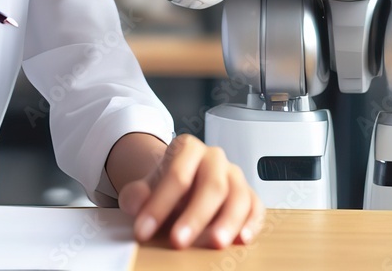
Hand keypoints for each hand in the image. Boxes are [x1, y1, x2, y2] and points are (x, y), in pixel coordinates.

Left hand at [117, 134, 264, 249]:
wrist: (183, 183)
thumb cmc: (167, 185)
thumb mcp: (146, 186)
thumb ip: (136, 193)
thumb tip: (135, 203)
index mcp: (187, 148)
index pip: (177, 174)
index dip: (160, 204)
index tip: (144, 230)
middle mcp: (214, 158)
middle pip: (212, 184)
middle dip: (195, 215)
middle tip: (179, 240)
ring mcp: (234, 175)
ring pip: (238, 195)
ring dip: (228, 221)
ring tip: (214, 243)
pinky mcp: (249, 195)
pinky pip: (256, 207)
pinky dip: (252, 223)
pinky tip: (242, 239)